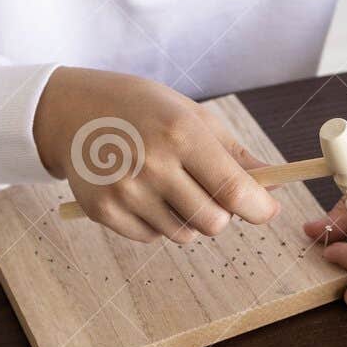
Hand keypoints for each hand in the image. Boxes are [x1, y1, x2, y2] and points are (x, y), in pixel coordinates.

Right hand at [33, 66, 279, 243]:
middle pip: (213, 222)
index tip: (266, 210)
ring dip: (188, 219)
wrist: (74, 110)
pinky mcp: (103, 211)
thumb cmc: (143, 109)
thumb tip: (272, 184)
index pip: (233, 189)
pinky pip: (151, 237)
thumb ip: (233, 153)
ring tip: (169, 185)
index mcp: (181, 133)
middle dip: (222, 214)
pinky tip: (141, 192)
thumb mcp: (192, 115)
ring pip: (184, 235)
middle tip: (210, 192)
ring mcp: (124, 191)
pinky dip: (156, 222)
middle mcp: (151, 164)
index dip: (259, 208)